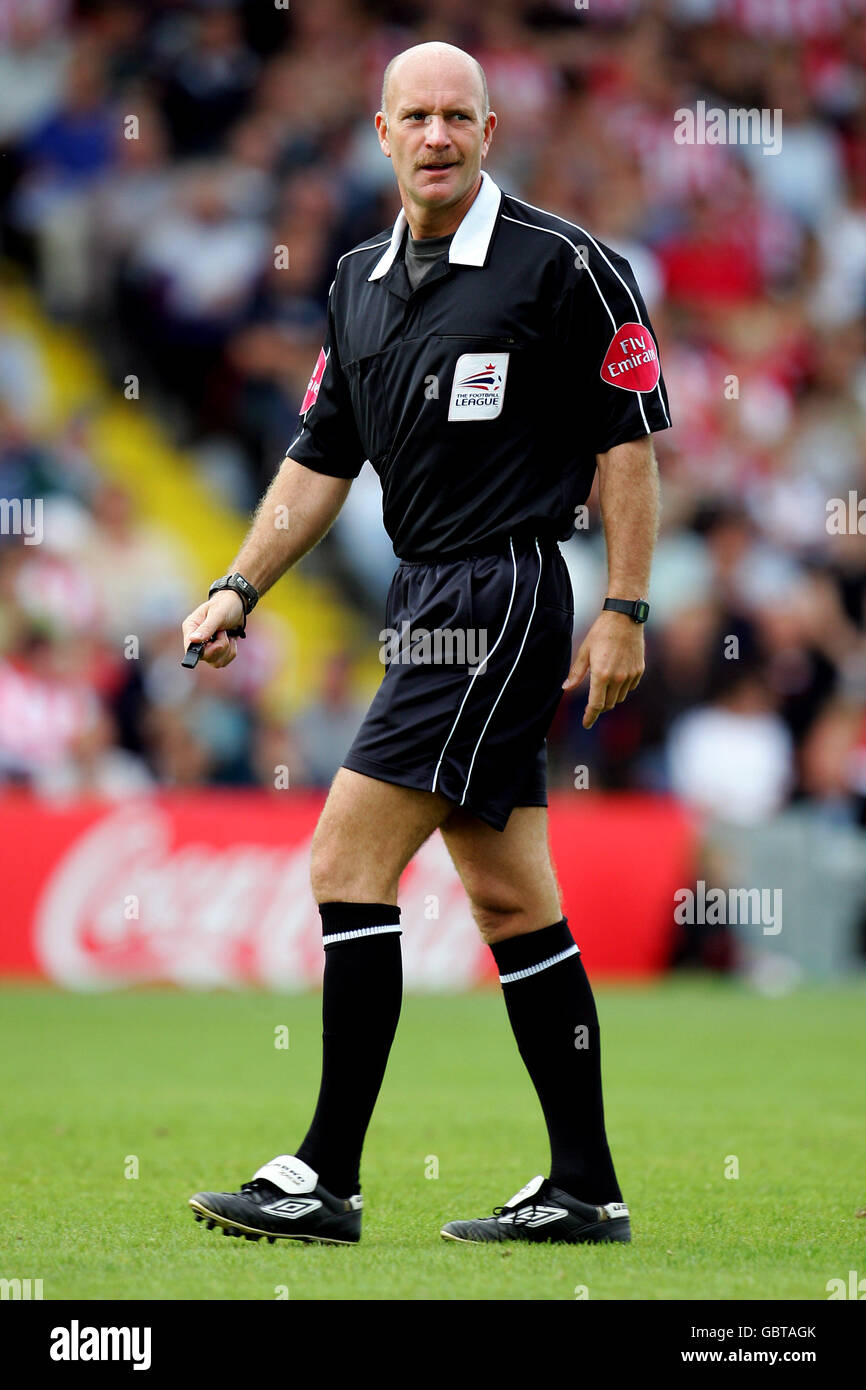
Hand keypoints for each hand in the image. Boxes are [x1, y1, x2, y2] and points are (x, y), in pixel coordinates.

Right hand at [181, 591, 244, 668]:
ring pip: (215, 662)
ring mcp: (206, 647)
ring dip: (226, 649)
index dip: (203, 650)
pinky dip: (231, 652)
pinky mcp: (217, 652)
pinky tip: (231, 639)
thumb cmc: (226, 605)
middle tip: (223, 632)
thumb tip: (193, 640)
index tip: (213, 641)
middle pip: (204, 657)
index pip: (189, 648)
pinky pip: (223, 661)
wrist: (238, 604)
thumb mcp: (217, 614)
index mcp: (191, 627)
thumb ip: (206, 628)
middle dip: (219, 647)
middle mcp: (196, 639)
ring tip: (227, 634)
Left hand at [562, 610, 644, 728]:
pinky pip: (630, 688)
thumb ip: (576, 673)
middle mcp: (618, 678)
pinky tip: (616, 678)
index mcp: (601, 675)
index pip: (596, 704)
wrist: (625, 618)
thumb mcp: (584, 652)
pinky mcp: (639, 670)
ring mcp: (630, 675)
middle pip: (608, 704)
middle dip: (599, 708)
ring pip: (620, 697)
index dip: (590, 716)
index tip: (586, 724)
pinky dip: (622, 688)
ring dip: (610, 698)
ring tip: (603, 688)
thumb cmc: (601, 632)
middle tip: (591, 706)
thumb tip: (566, 689)